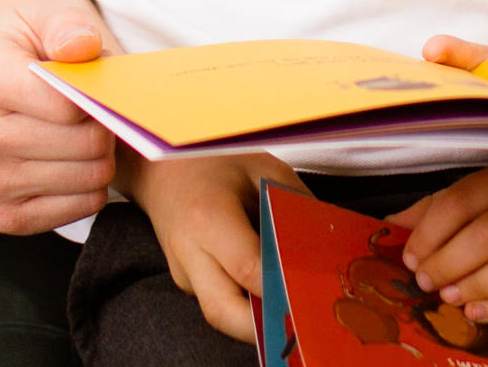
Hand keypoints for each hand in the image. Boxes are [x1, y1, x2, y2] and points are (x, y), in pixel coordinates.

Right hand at [0, 0, 116, 234]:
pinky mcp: (0, 215)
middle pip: (82, 144)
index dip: (95, 92)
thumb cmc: (18, 49)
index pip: (65, 103)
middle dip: (104, 125)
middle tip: (95, 109)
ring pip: (86, 179)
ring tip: (84, 131)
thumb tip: (82, 46)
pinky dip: (90, 188)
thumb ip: (65, 21)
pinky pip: (77, 210)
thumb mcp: (38, 15)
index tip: (92, 80)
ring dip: (101, 156)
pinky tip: (74, 162)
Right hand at [119, 151, 305, 342]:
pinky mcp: (185, 280)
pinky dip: (243, 305)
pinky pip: (216, 300)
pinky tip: (269, 294)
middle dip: (264, 327)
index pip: (247, 268)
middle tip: (300, 323)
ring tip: (289, 313)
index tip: (312, 293)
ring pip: (219, 314)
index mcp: (208, 216)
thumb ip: (293, 206)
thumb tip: (325, 245)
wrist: (162, 164)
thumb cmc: (216, 160)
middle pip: (225, 312)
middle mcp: (189, 252)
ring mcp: (182, 270)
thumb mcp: (262, 168)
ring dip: (254, 322)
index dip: (280, 286)